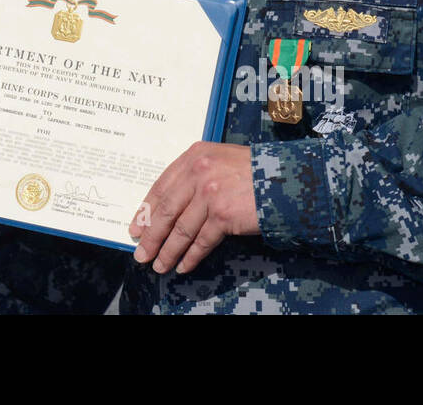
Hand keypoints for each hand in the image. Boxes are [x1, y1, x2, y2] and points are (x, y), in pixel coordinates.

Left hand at [129, 142, 259, 273]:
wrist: (286, 178)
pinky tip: (183, 266)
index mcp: (194, 156)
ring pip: (180, 229)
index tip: (136, 228)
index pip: (161, 187)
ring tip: (159, 265)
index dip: (146, 211)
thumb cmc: (255, 170)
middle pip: (166, 210)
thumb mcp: (219, 160)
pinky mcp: (223, 215)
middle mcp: (198, 172)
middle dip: (151, 236)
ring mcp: (210, 193)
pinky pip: (201, 241)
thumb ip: (196, 175)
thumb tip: (170, 207)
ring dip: (168, 251)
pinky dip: (190, 256)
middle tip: (141, 253)